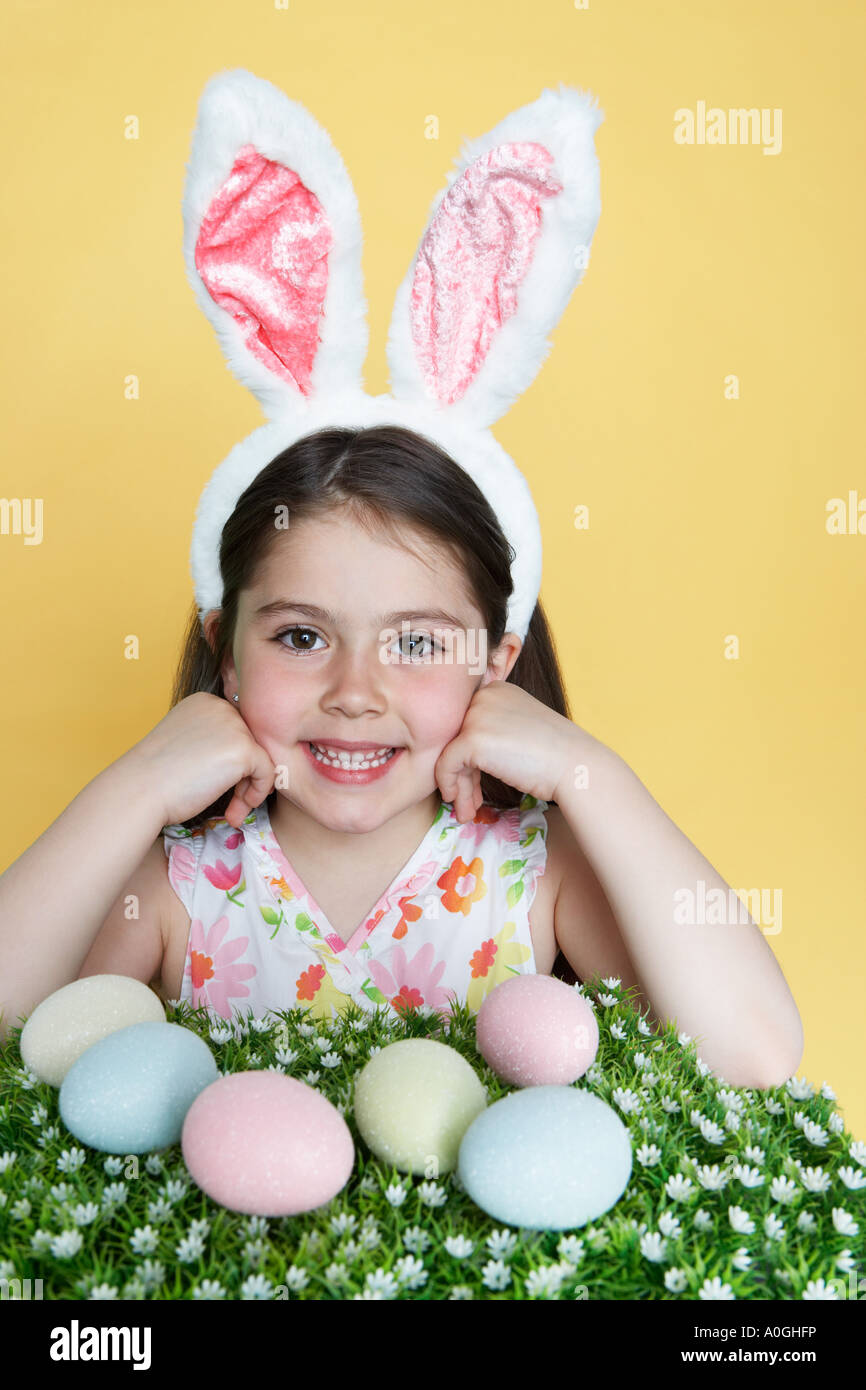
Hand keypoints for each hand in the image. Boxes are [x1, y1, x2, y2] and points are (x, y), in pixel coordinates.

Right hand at [126, 691, 277, 828]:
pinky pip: (268, 772)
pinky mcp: (243, 748)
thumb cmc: (157, 778)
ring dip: (250, 788)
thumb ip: (213, 743)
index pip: (237, 730)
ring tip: (234, 809)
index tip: (219, 785)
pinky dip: (256, 794)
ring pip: (262, 758)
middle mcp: (220, 707)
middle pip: (252, 743)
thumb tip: (248, 759)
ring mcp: (233, 725)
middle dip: (245, 776)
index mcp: (204, 702)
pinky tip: (237, 810)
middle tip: (233, 803)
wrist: (139, 790)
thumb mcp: (186, 745)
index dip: (234, 762)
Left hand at [433, 681, 581, 821]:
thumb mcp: (518, 730)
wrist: (576, 767)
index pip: (468, 725)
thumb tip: (460, 761)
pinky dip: (450, 786)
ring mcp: (477, 716)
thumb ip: (492, 734)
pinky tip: (462, 805)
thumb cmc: (555, 756)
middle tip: (468, 802)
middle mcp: (484, 696)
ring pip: (450, 754)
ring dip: (458, 787)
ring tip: (465, 811)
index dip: (468, 758)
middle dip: (462, 775)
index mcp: (497, 690)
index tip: (475, 784)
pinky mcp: (472, 739)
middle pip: (457, 739)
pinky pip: (446, 765)